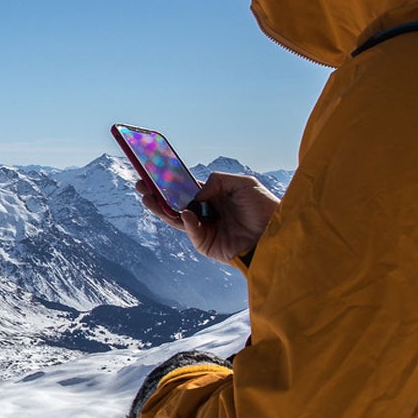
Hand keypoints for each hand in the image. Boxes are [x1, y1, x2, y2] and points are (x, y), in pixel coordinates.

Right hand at [136, 172, 278, 265]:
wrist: (276, 234)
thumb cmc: (264, 208)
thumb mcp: (243, 184)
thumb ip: (217, 181)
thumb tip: (195, 192)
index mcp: (215, 197)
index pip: (187, 188)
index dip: (172, 181)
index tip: (156, 171)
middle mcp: (207, 212)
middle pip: (176, 203)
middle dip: (158, 194)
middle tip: (141, 184)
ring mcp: (205, 229)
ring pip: (176, 218)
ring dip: (161, 208)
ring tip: (147, 198)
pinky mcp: (206, 245)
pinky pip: (191, 232)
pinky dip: (187, 222)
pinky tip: (185, 213)